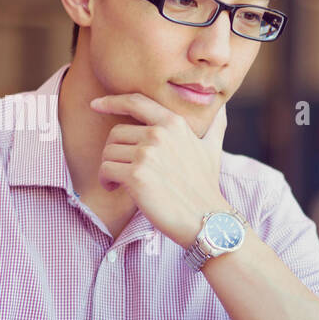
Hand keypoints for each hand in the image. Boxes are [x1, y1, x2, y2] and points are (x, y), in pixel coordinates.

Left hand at [90, 93, 228, 247]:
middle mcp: (160, 134)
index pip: (136, 101)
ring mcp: (147, 154)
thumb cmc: (205, 186)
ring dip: (109, 168)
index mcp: (174, 123)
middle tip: (121, 169)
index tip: (96, 104)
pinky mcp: (136, 176)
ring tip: (119, 181)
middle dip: (114, 151)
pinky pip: (106, 170)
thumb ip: (214, 125)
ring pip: (108, 152)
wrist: (206, 218)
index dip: (112, 101)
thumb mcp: (212, 149)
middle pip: (116, 133)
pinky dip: (105, 180)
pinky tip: (115, 189)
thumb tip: (222, 105)